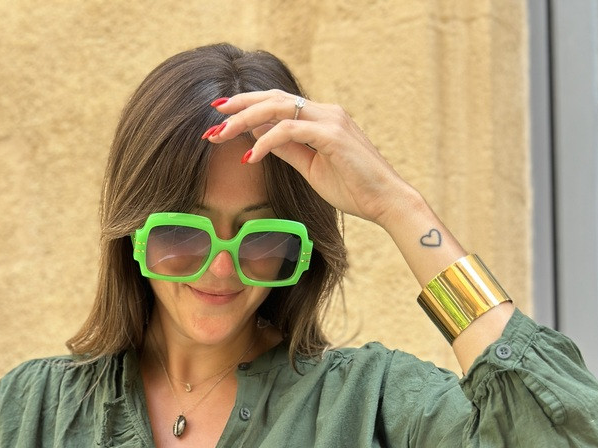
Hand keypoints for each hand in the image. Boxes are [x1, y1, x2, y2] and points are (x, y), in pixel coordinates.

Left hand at [205, 89, 413, 226]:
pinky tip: (251, 155)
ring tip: (221, 133)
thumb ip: (288, 150)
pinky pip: (290, 130)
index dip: (248, 106)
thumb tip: (260, 139)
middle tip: (212, 116)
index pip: (278, 103)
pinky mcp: (332, 135)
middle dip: (239, 105)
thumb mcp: (311, 168)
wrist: (385, 200)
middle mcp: (325, 111)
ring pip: (278, 108)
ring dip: (244, 119)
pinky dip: (267, 140)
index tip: (221, 116)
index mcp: (321, 117)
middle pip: (273, 97)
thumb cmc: (352, 188)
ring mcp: (330, 120)